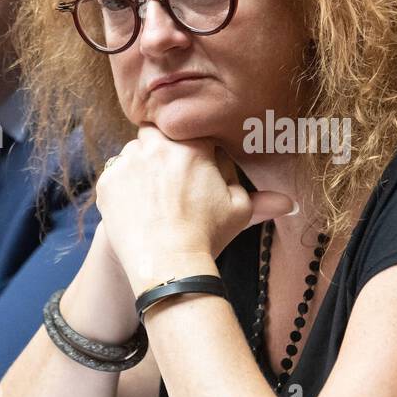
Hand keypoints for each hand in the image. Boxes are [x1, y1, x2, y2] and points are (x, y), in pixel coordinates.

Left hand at [94, 125, 296, 292]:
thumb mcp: (239, 213)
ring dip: (143, 166)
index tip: (195, 166)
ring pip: (134, 152)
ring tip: (154, 198)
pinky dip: (124, 187)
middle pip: (158, 134)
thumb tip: (289, 202)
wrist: (166, 265)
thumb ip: (262, 200)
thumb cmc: (206, 236)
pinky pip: (116, 175)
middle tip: (172, 180)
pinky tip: (138, 209)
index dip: (193, 146)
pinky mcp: (107, 182)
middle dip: (164, 150)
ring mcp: (127, 163)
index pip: (191, 131)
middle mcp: (157, 146)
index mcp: (192, 145)